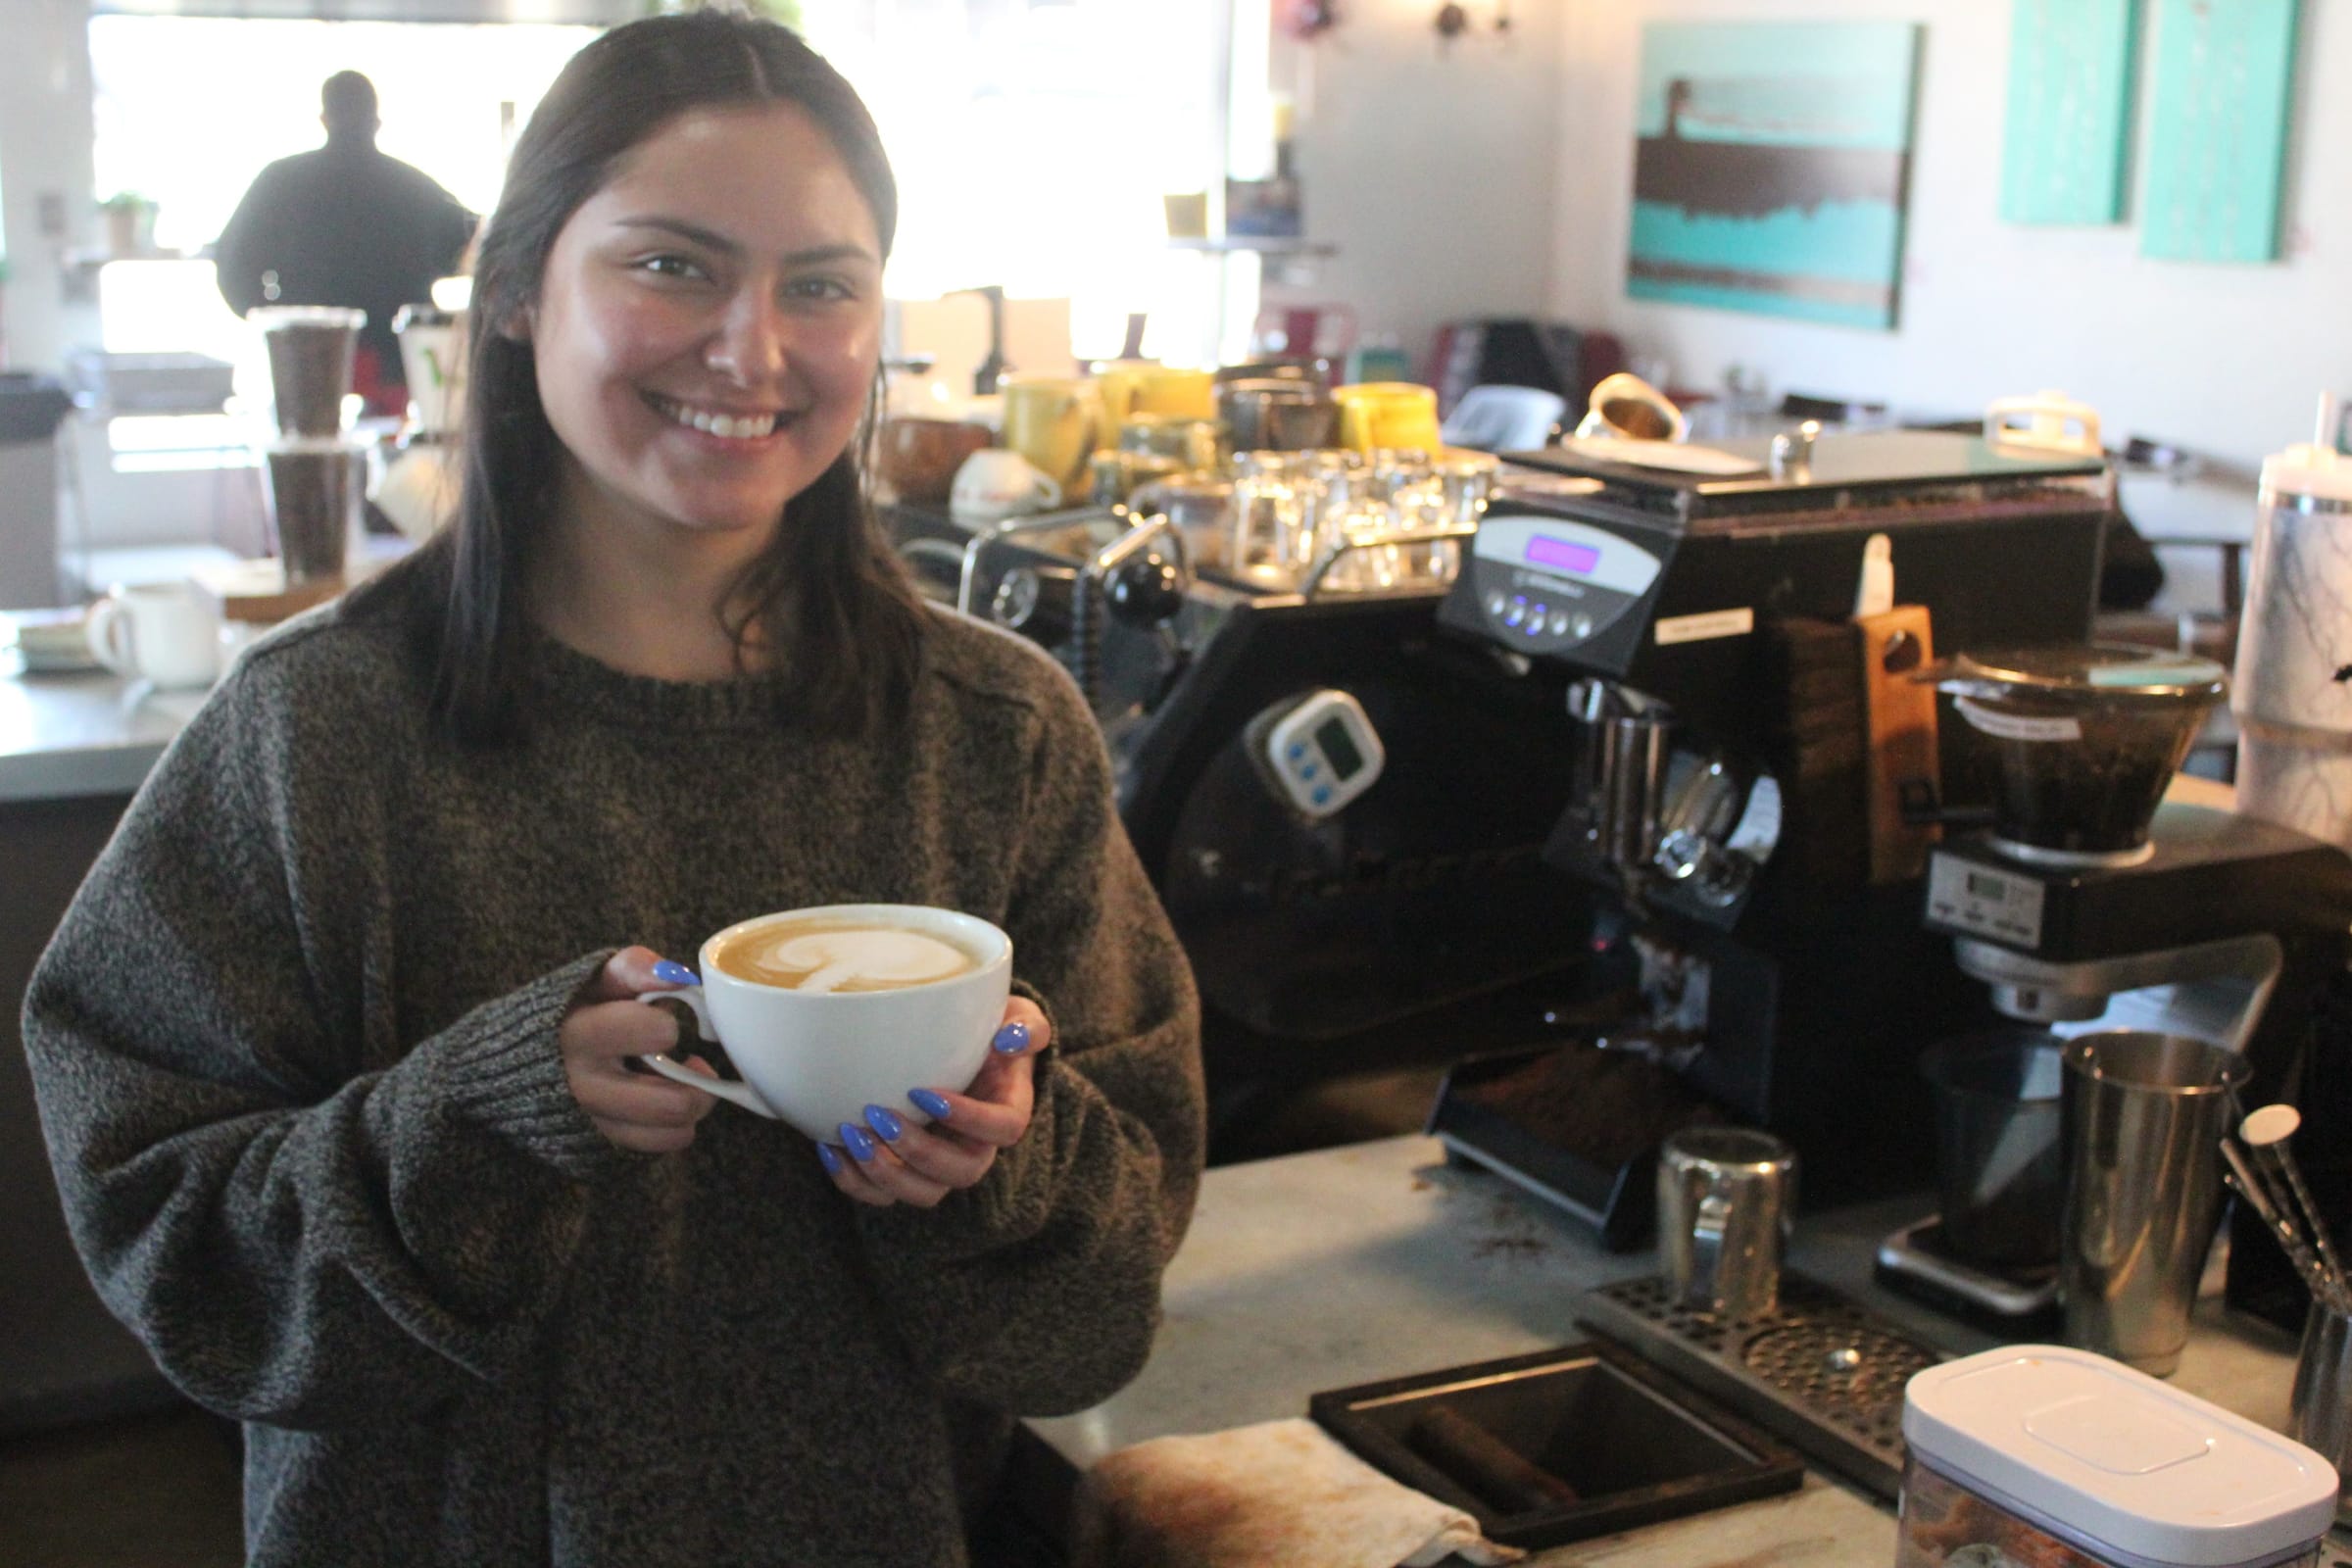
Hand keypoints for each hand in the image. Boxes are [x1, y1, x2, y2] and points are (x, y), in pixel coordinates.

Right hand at [559, 946, 717, 1154]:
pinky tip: (663, 1103)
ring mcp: (594, 1124)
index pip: (653, 1034)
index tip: (661, 1023)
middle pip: (673, 1102)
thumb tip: (678, 977)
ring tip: (681, 1082)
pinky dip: (675, 1126)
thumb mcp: (593, 982)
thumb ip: (634, 969)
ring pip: (674, 1130)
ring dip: (692, 1105)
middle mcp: (584, 1088)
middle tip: (691, 1062)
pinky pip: (663, 1145)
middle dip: (697, 1079)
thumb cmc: (570, 1015)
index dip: (667, 1027)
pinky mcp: (603, 1147)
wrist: (516, 1067)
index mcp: (577, 1036)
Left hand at [818, 996, 1049, 1207]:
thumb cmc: (990, 1028)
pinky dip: (854, 1181)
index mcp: (1008, 1111)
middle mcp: (977, 1146)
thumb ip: (1026, 1026)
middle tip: (879, 1115)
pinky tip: (829, 1148)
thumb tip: (1007, 1040)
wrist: (960, 1044)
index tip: (924, 1092)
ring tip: (849, 1135)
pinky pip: (883, 1195)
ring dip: (883, 1173)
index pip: (1003, 1130)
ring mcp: (940, 1164)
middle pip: (960, 1172)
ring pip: (922, 1193)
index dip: (967, 1119)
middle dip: (917, 1152)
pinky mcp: (906, 1170)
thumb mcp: (1018, 1017)